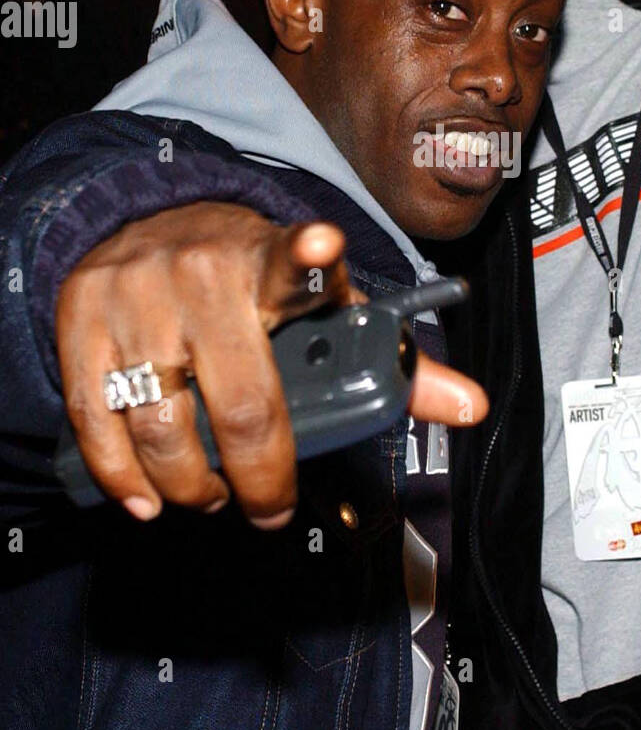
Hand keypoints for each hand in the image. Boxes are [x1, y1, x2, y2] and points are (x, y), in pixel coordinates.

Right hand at [56, 202, 487, 527]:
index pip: (294, 260)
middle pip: (240, 404)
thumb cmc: (247, 278)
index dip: (309, 255)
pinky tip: (145, 497)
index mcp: (269, 263)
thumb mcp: (321, 304)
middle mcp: (201, 274)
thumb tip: (469, 407)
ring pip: (163, 427)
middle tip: (267, 504)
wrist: (145, 224)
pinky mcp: (81, 321)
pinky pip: (99, 422)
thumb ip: (394, 359)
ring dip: (191, 487)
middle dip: (262, 478)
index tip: (323, 244)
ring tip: (210, 495)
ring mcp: (136, 298)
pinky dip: (123, 478)